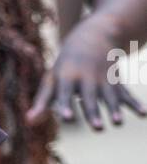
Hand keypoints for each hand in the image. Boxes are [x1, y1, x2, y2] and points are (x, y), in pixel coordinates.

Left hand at [27, 19, 145, 129]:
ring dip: (114, 109)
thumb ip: (42, 102)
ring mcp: (103, 78)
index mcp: (67, 76)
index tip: (67, 118)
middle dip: (93, 111)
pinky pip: (125, 93)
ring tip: (117, 123)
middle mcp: (86, 77)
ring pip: (109, 95)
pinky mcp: (116, 81)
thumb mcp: (52, 78)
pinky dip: (134, 103)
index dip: (66, 104)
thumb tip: (28, 123)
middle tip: (97, 128)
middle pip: (90, 96)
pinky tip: (143, 114)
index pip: (65, 92)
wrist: (95, 34)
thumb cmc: (66, 64)